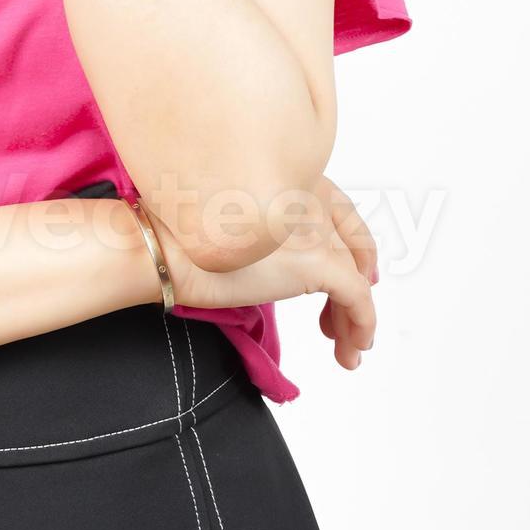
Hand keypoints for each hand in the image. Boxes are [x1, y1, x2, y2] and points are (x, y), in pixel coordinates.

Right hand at [148, 176, 380, 372]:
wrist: (167, 249)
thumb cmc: (184, 241)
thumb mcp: (238, 228)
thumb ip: (270, 234)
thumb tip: (284, 266)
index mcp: (291, 179)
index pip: (343, 213)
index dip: (359, 247)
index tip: (362, 273)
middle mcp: (311, 196)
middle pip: (352, 249)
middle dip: (354, 289)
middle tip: (344, 322)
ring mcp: (316, 228)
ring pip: (356, 278)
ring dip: (354, 319)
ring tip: (346, 349)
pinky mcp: (318, 261)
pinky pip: (357, 299)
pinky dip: (361, 326)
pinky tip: (352, 349)